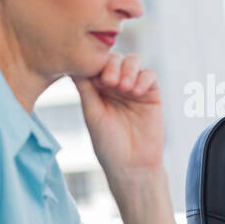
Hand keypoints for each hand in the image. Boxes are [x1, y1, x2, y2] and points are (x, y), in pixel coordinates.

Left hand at [74, 53, 163, 177]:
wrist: (133, 164)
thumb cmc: (108, 144)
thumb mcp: (92, 114)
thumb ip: (86, 89)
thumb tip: (72, 66)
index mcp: (98, 89)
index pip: (97, 65)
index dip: (96, 64)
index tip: (94, 77)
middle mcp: (116, 85)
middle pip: (115, 59)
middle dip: (112, 66)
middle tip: (109, 82)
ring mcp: (134, 88)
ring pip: (133, 62)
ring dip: (128, 69)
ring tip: (124, 87)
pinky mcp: (152, 94)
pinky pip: (150, 75)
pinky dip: (144, 78)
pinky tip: (136, 92)